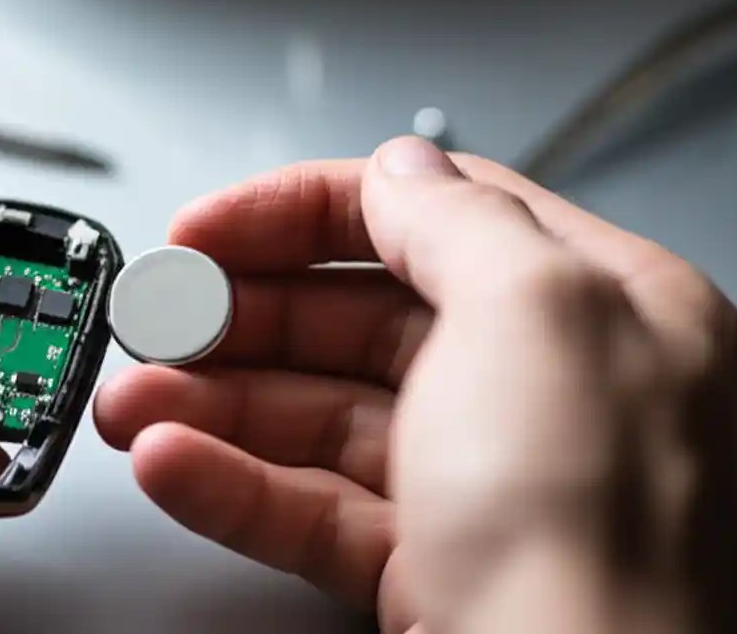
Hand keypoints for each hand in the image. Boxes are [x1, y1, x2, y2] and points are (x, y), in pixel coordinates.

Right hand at [94, 138, 736, 633]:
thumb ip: (456, 220)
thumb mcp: (532, 319)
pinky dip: (231, 484)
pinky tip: (169, 465)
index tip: (210, 229)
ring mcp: (482, 486)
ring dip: (213, 404)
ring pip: (320, 417)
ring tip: (133, 401)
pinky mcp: (429, 567)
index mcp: (603, 311)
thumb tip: (399, 168)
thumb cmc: (598, 546)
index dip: (305, 212)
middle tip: (155, 316)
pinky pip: (310, 507)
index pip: (432, 216)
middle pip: (359, 319)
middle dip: (241, 315)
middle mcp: (547, 395)